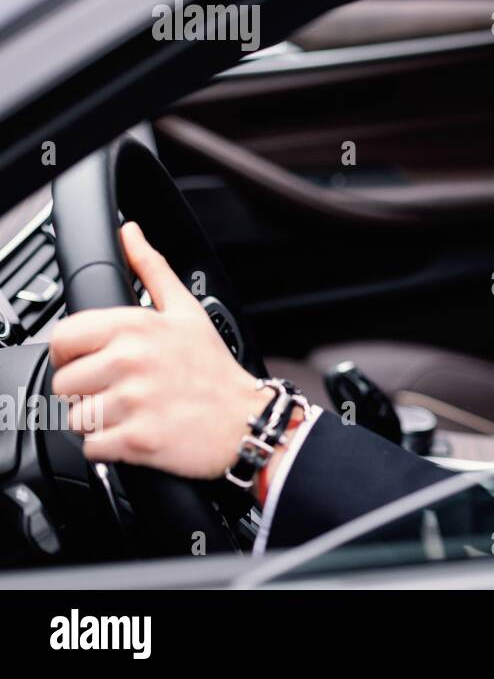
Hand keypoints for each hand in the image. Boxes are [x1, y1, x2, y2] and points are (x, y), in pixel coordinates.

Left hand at [49, 222, 272, 480]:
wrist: (244, 420)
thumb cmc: (213, 369)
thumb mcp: (186, 310)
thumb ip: (151, 268)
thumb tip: (129, 233)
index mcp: (136, 326)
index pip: (63, 338)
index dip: (74, 354)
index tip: (95, 361)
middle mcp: (131, 361)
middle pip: (64, 383)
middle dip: (86, 391)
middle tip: (120, 390)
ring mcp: (133, 402)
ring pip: (75, 417)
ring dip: (97, 421)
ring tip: (130, 412)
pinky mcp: (135, 440)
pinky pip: (92, 446)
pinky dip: (108, 446)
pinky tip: (135, 431)